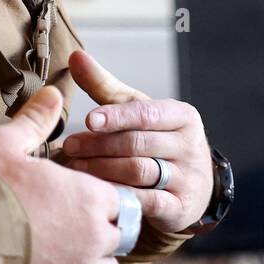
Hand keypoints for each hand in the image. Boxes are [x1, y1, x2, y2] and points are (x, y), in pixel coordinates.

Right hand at [0, 85, 122, 263]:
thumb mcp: (5, 143)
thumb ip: (36, 120)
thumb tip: (53, 93)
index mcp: (90, 196)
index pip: (116, 197)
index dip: (98, 195)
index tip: (75, 196)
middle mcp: (96, 236)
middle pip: (117, 233)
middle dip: (99, 228)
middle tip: (67, 222)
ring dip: (92, 260)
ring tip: (63, 250)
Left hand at [60, 50, 213, 233]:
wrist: (193, 184)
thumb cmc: (157, 138)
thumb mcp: (137, 111)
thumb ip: (105, 86)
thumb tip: (76, 55)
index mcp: (181, 115)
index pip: (145, 113)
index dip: (116, 116)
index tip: (89, 120)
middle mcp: (190, 145)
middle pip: (138, 143)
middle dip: (99, 146)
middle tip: (70, 148)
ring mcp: (189, 177)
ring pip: (140, 172)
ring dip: (102, 170)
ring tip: (74, 169)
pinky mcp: (182, 207)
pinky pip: (148, 202)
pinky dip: (120, 196)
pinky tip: (97, 193)